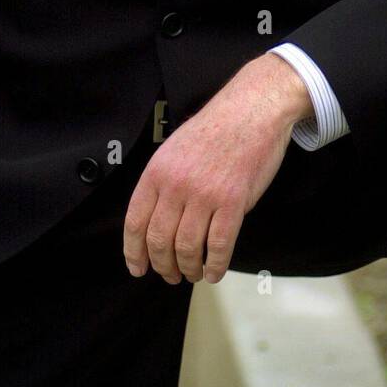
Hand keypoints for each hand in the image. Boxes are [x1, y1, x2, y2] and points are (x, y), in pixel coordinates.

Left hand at [123, 54, 311, 285]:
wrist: (252, 111)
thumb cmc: (216, 129)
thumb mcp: (174, 149)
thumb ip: (163, 183)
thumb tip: (156, 221)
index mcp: (157, 171)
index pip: (135, 223)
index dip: (134, 253)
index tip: (138, 268)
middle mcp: (176, 185)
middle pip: (159, 241)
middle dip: (163, 266)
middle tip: (170, 275)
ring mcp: (205, 195)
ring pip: (187, 249)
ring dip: (188, 269)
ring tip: (193, 273)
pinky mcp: (233, 202)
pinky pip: (219, 246)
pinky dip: (215, 265)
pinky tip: (214, 271)